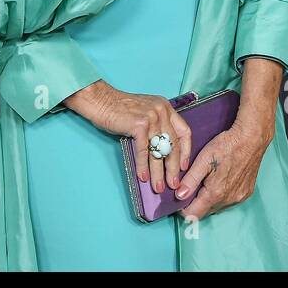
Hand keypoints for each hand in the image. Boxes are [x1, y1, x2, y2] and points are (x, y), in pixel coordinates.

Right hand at [65, 81, 191, 193]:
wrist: (101, 100)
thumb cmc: (120, 109)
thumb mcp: (145, 112)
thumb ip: (157, 127)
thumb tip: (162, 154)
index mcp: (166, 108)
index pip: (184, 132)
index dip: (186, 152)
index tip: (183, 167)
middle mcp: (162, 111)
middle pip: (173, 145)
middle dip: (173, 168)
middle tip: (173, 183)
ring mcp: (152, 117)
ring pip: (158, 151)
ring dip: (158, 172)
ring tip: (158, 187)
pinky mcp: (140, 125)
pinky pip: (143, 151)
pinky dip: (143, 166)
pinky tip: (143, 177)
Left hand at [174, 118, 272, 220]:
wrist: (251, 139)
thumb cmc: (226, 146)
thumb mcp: (203, 160)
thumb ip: (191, 180)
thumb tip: (179, 196)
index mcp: (215, 193)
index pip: (194, 214)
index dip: (183, 209)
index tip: (179, 199)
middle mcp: (228, 200)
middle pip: (206, 211)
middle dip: (196, 204)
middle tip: (190, 188)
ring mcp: (239, 198)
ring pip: (218, 207)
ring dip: (209, 201)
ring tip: (205, 183)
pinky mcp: (247, 193)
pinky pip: (229, 201)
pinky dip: (222, 196)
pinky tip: (220, 182)